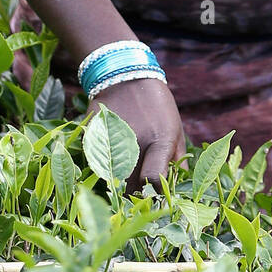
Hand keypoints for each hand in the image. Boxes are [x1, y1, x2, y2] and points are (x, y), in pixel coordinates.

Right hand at [86, 75, 187, 193]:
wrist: (126, 77)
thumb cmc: (157, 106)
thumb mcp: (175, 127)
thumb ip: (177, 158)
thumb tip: (178, 186)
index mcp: (160, 140)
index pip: (154, 178)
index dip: (156, 189)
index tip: (156, 189)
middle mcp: (135, 141)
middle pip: (130, 186)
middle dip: (136, 194)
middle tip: (139, 190)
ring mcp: (111, 138)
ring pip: (112, 181)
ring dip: (118, 184)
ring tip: (125, 175)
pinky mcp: (92, 136)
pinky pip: (95, 164)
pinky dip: (102, 168)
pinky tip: (110, 158)